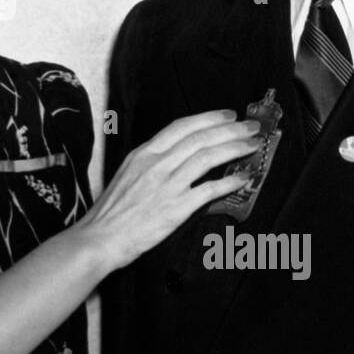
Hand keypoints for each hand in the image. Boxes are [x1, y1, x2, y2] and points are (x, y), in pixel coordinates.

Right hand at [79, 110, 257, 271]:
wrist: (101, 237)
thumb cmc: (111, 212)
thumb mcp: (127, 174)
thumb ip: (150, 163)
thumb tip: (176, 157)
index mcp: (144, 154)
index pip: (181, 127)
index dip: (208, 118)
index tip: (227, 115)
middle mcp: (156, 164)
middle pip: (200, 138)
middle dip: (230, 129)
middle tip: (250, 126)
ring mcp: (167, 185)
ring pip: (208, 157)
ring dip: (235, 148)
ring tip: (252, 146)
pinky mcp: (176, 208)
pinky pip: (209, 190)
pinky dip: (229, 182)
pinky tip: (242, 179)